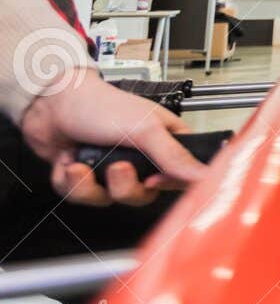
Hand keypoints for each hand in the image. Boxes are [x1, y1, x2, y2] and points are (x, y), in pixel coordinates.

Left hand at [20, 69, 209, 206]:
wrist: (50, 103)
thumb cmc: (100, 105)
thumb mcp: (145, 129)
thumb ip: (174, 156)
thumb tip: (205, 176)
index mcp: (164, 142)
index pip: (182, 176)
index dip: (169, 184)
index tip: (154, 180)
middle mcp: (140, 158)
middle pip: (144, 194)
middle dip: (124, 187)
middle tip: (115, 168)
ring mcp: (111, 169)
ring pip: (111, 199)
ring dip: (90, 185)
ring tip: (81, 164)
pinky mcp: (85, 177)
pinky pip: (83, 197)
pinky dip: (70, 182)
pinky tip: (68, 162)